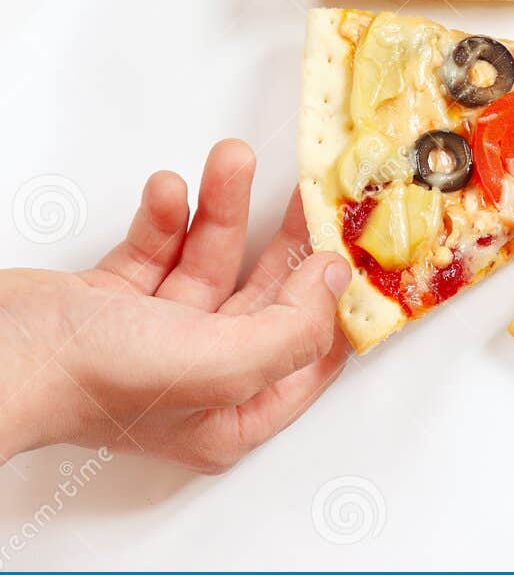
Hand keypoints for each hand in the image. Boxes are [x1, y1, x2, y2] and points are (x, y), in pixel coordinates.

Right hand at [0, 140, 351, 471]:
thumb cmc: (95, 378)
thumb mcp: (223, 365)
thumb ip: (294, 329)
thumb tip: (333, 283)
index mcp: (230, 415)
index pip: (309, 357)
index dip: (336, 303)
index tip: (355, 249)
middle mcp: (197, 380)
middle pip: (265, 298)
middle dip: (282, 238)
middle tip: (305, 189)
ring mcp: (153, 339)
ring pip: (210, 262)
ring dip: (222, 208)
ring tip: (232, 160)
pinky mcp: (113, 302)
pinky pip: (158, 251)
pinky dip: (166, 220)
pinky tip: (170, 193)